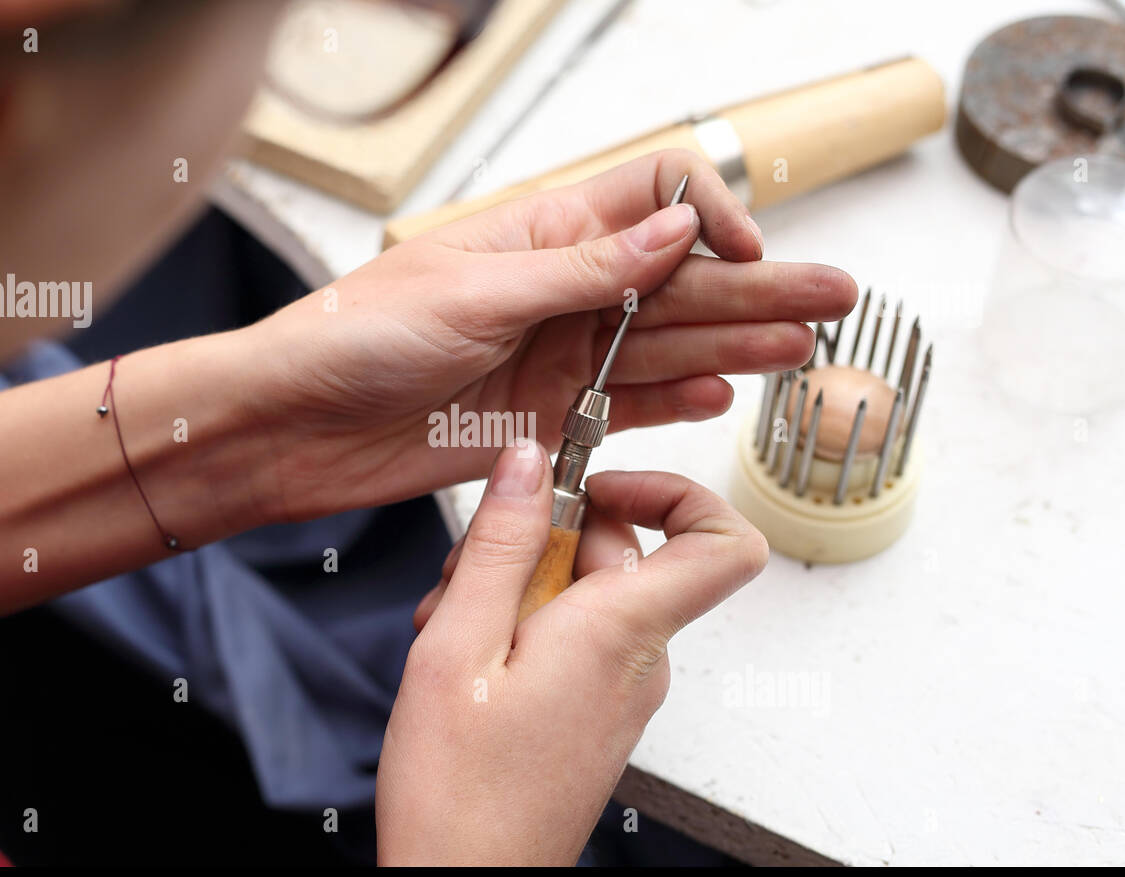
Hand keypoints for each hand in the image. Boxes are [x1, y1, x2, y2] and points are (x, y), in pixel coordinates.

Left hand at [244, 149, 855, 523]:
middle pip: (674, 283)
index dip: (705, 219)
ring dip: (732, 346)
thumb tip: (677, 229)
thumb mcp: (474, 291)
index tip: (739, 250)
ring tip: (800, 348)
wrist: (292, 426)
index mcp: (537, 236)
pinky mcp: (541, 421)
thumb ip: (583, 269)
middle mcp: (556, 294)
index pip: (649, 202)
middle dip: (753, 288)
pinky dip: (672, 403)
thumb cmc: (353, 338)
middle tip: (831, 298)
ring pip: (661, 347)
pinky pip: (622, 409)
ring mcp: (553, 358)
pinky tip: (723, 394)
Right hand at [375, 441, 767, 864]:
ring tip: (453, 629)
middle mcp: (637, 661)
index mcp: (619, 634)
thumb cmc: (460, 795)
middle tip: (471, 574)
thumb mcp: (455, 646)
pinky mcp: (595, 709)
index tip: (600, 483)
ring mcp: (620, 689)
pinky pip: (576, 635)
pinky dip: (521, 627)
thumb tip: (530, 464)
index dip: (677, 491)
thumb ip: (499, 545)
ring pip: (588, 592)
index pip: (724, 542)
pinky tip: (467, 658)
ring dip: (517, 587)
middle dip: (543, 541)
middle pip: (623, 553)